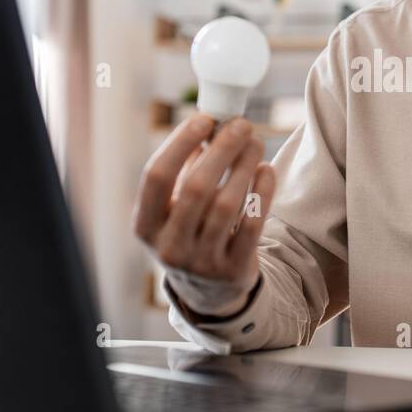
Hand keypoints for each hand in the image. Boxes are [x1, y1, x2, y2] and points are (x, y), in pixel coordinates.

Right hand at [132, 113, 274, 314]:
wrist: (209, 292)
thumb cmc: (190, 233)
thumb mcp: (174, 210)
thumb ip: (185, 171)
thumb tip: (209, 126)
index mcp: (145, 226)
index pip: (156, 177)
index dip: (180, 144)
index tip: (205, 119)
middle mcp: (169, 247)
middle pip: (196, 188)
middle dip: (222, 150)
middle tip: (241, 125)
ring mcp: (201, 263)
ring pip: (226, 205)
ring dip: (244, 167)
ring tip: (255, 143)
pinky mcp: (233, 270)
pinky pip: (252, 225)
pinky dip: (262, 193)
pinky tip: (266, 170)